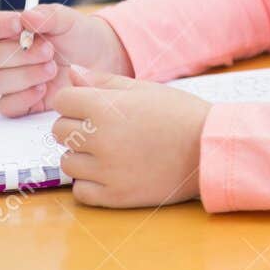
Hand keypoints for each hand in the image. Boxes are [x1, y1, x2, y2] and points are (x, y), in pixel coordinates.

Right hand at [0, 3, 133, 117]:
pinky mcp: (22, 103)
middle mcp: (5, 56)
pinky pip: (7, 106)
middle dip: (21, 53)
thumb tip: (26, 17)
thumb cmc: (78, 36)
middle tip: (49, 51)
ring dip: (26, 75)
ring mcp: (12, 80)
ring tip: (53, 69)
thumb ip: (48, 16)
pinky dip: (24, 98)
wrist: (100, 59)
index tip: (17, 24)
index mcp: (8, 31)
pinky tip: (44, 89)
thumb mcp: (68, 20)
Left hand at [50, 66, 211, 207]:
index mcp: (104, 107)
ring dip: (82, 157)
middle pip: (59, 131)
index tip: (92, 108)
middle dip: (77, 128)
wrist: (210, 149)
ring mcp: (106, 170)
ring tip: (110, 153)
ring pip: (67, 162)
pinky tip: (110, 174)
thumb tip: (71, 73)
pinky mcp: (116, 196)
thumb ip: (103, 82)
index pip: (62, 101)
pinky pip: (80, 191)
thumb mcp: (144, 89)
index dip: (75, 102)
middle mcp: (99, 138)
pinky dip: (90, 184)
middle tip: (105, 131)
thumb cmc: (180, 114)